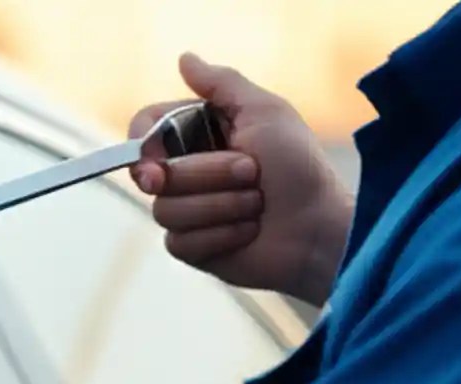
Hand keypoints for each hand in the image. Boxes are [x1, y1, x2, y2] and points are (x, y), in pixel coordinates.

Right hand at [129, 53, 354, 306]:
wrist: (318, 227)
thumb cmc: (298, 168)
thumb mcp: (265, 112)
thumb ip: (222, 84)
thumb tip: (185, 58)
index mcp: (197, 136)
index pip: (143, 131)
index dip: (142, 147)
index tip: (157, 163)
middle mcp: (185, 172)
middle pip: (154, 174)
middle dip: (209, 175)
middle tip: (252, 173)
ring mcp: (186, 211)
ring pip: (166, 210)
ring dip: (221, 206)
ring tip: (256, 206)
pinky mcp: (191, 247)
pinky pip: (179, 242)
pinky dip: (220, 235)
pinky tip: (248, 232)